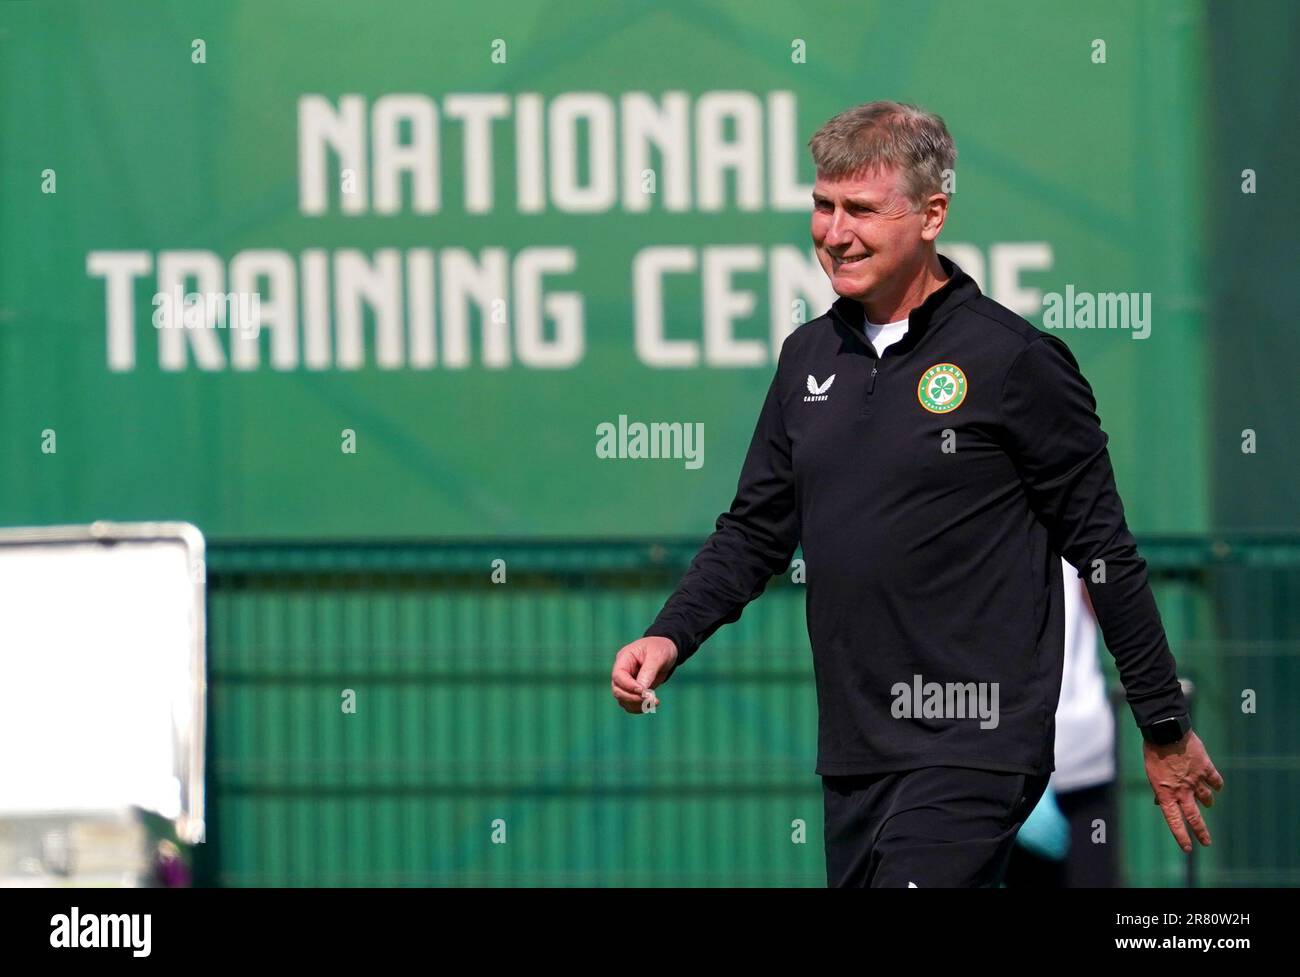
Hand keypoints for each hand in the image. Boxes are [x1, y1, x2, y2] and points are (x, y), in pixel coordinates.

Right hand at [610, 636, 677, 713]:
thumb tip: (641, 690)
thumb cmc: (661, 648)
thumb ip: (648, 672)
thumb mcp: (657, 656)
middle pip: (617, 690)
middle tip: (651, 700)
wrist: (668, 649)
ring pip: (622, 699)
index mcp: (624, 658)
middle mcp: (622, 671)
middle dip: (632, 698)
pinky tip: (651, 704)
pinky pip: (630, 703)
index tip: (643, 691)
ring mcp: (627, 681)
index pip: (618, 676)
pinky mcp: (634, 690)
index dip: (628, 686)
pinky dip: (639, 707)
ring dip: (636, 705)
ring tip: (654, 702)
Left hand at [1143, 730, 1224, 852]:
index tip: (1188, 848)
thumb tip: (1160, 803)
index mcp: (1165, 792)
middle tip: (1207, 843)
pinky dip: (1216, 784)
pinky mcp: (1206, 768)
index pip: (1173, 820)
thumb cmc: (1154, 753)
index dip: (1181, 835)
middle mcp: (1182, 790)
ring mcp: (1195, 780)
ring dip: (1207, 801)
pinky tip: (1215, 785)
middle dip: (1201, 832)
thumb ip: (1159, 790)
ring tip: (1206, 800)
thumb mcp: (1151, 774)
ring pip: (1207, 798)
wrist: (1165, 732)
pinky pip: (1216, 782)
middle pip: (1194, 817)